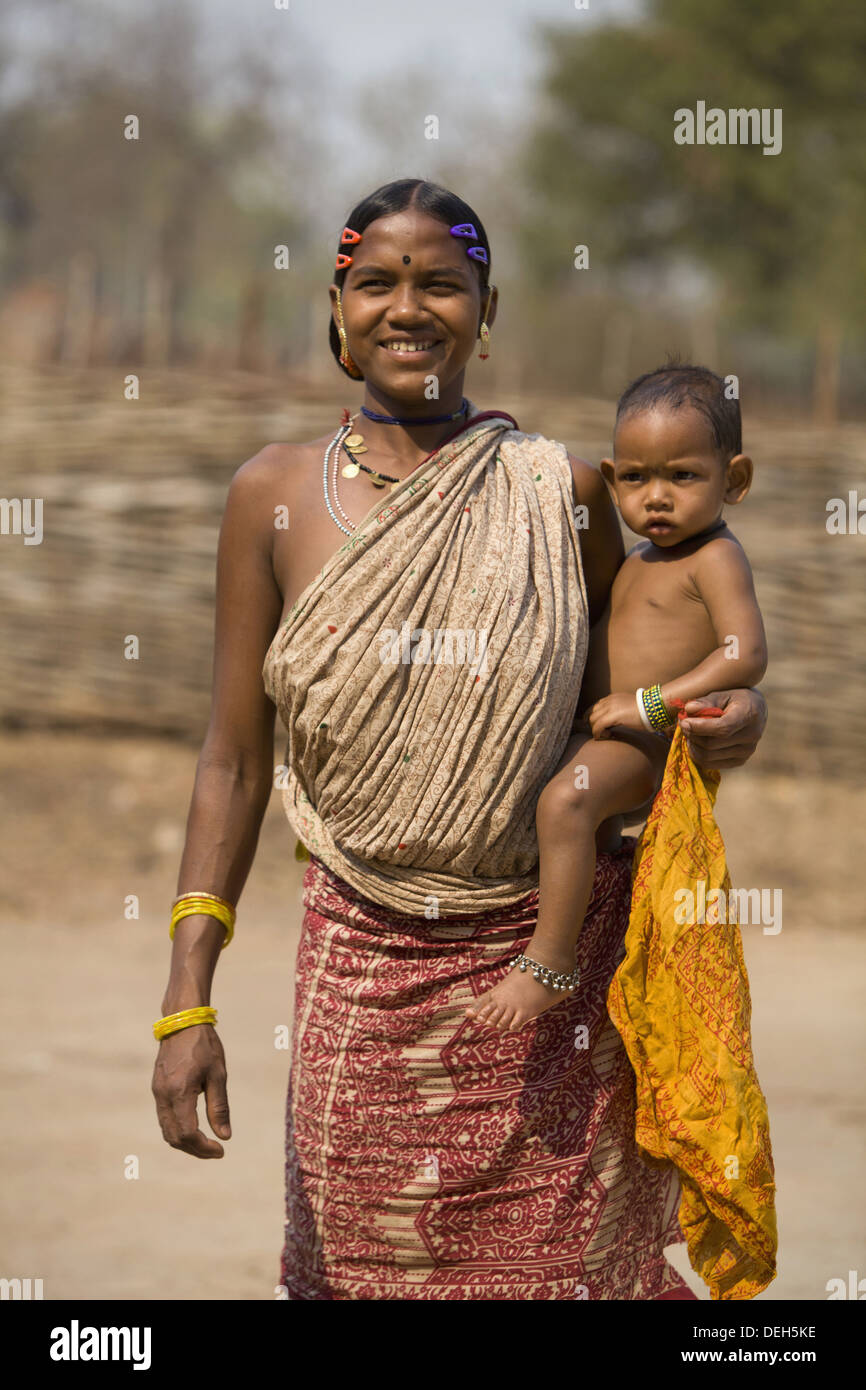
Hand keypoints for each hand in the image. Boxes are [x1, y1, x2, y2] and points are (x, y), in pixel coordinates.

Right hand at [152, 1023, 230, 1158]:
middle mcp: (164, 1096)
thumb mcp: (218, 1074)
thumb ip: (219, 1107)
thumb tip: (224, 1136)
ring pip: (167, 1130)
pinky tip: (194, 1128)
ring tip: (207, 1143)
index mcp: (180, 1092)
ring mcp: (157, 1093)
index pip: (188, 1133)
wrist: (182, 1021)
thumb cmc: (204, 1045)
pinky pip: (164, 1118)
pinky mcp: (157, 1089)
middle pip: (175, 1137)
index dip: (203, 1148)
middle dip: (195, 1149)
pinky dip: (178, 1130)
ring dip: (185, 1142)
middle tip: (216, 1151)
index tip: (221, 1150)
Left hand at [587, 691, 642, 737]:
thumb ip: (620, 711)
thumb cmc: (646, 710)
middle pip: (591, 712)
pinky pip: (598, 725)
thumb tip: (616, 720)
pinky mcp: (612, 715)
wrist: (654, 707)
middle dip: (592, 724)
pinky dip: (598, 733)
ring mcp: (610, 707)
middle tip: (600, 732)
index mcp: (613, 697)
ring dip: (596, 729)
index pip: (595, 706)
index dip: (592, 716)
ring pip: (592, 719)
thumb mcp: (629, 708)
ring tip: (605, 734)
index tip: (592, 725)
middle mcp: (609, 700)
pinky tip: (605, 736)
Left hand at [679, 689, 766, 769]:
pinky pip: (710, 764)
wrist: (756, 710)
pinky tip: (696, 743)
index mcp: (749, 715)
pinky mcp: (740, 761)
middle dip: (692, 735)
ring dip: (693, 745)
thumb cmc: (735, 699)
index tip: (684, 722)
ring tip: (689, 732)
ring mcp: (747, 751)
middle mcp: (751, 736)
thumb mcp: (722, 694)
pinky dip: (698, 754)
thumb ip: (705, 702)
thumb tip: (688, 709)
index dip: (700, 727)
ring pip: (708, 756)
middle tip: (683, 724)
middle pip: (712, 744)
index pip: (722, 728)